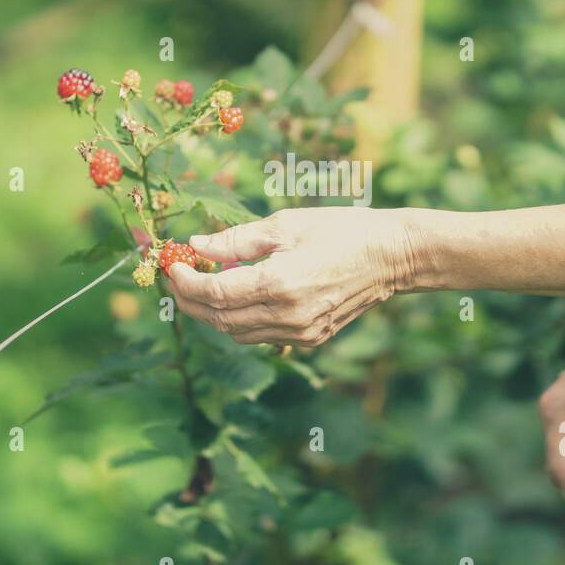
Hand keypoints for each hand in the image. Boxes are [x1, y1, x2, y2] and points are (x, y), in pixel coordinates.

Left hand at [166, 207, 412, 346]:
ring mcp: (300, 333)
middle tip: (177, 278)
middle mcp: (288, 316)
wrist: (392, 257)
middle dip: (190, 301)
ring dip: (213, 312)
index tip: (172, 266)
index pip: (214, 294)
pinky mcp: (310, 339)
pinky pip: (260, 336)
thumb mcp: (285, 224)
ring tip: (205, 284)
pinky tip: (239, 296)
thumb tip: (195, 246)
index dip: (185, 282)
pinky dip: (239, 320)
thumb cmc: (341, 230)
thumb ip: (236, 240)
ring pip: (236, 333)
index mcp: (280, 284)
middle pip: (219, 319)